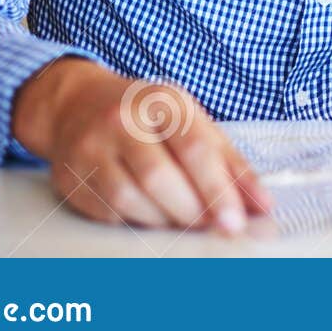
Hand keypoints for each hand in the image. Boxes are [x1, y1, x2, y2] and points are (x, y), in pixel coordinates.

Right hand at [11, 56, 273, 233]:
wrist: (78, 104)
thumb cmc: (148, 115)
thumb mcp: (193, 122)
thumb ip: (230, 162)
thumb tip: (262, 204)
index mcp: (163, 102)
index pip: (194, 148)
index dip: (218, 190)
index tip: (236, 222)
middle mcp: (122, 121)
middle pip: (159, 178)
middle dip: (191, 212)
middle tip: (212, 228)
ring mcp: (91, 148)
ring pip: (129, 200)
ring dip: (163, 222)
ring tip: (183, 224)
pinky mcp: (70, 176)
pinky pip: (106, 213)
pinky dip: (135, 224)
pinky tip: (150, 219)